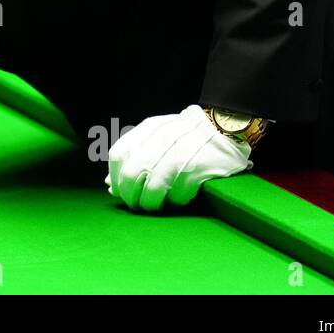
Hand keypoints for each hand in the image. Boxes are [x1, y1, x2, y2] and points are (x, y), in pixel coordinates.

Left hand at [104, 104, 252, 211]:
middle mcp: (162, 140)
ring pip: (152, 190)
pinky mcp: (197, 170)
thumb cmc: (185, 135)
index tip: (120, 189)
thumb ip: (133, 155)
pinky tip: (176, 198)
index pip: (118, 155)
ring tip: (154, 206)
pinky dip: (174, 202)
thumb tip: (110, 184)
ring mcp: (180, 155)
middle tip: (136, 204)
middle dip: (130, 196)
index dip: (116, 177)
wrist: (223, 126)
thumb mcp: (157, 136)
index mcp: (149, 129)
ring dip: (150, 204)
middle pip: (132, 175)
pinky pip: (177, 196)